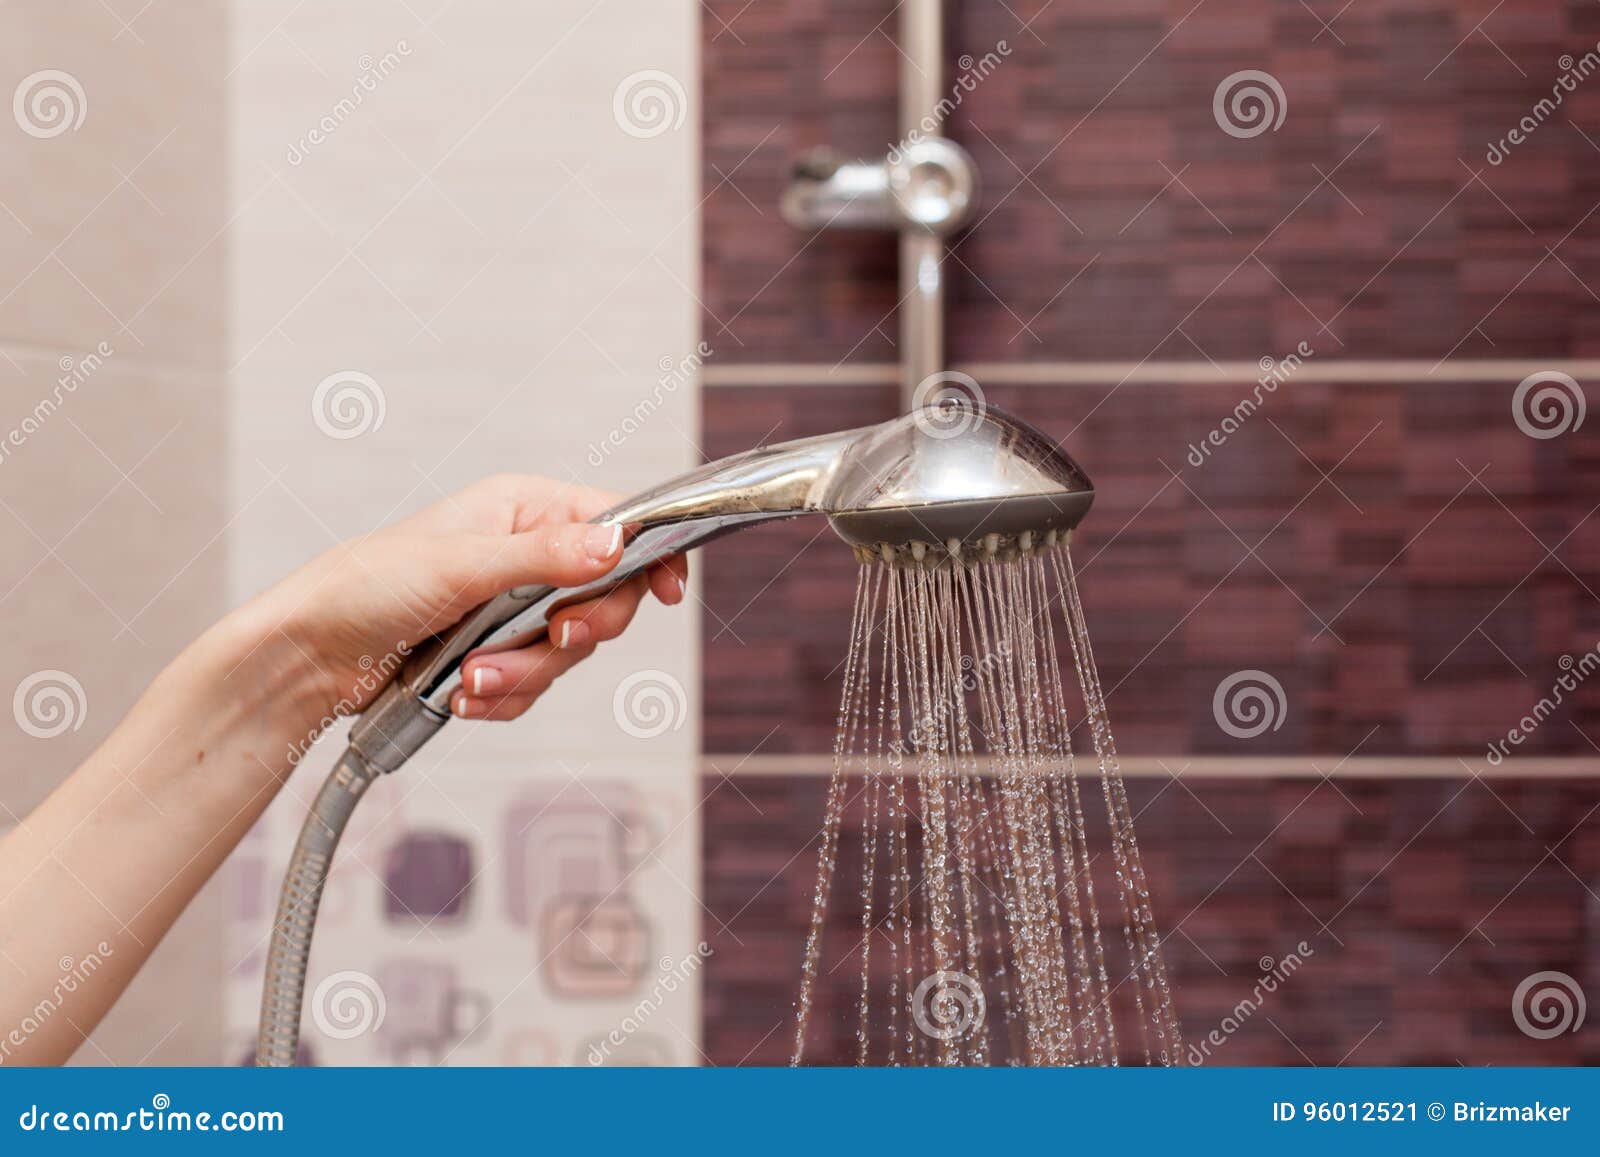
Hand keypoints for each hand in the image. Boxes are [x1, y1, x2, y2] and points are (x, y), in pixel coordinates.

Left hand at [246, 473, 686, 727]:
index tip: (666, 592)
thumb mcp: (460, 566)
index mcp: (522, 509)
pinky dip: (501, 698)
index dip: (646, 556)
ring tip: (468, 678)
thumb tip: (615, 545)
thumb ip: (544, 558)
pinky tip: (460, 694)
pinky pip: (533, 687)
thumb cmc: (362, 587)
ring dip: (521, 675)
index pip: (615, 522)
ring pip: (567, 654)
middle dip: (569, 634)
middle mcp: (525, 555)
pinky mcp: (495, 656)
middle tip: (550, 639)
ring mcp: (511, 609)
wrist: (307, 658)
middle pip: (603, 598)